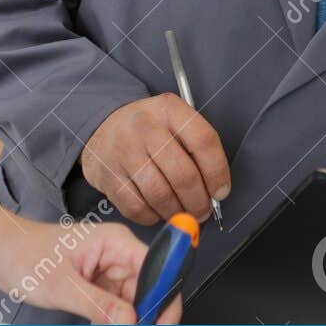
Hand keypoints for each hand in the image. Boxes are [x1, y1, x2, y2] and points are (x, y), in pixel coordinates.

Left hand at [0, 202, 180, 323]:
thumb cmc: (24, 254)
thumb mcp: (62, 285)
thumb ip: (99, 305)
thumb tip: (131, 324)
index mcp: (116, 242)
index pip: (157, 271)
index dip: (165, 301)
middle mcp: (117, 254)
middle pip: (148, 291)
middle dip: (144, 319)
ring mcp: (107, 270)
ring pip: (132, 304)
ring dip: (127, 325)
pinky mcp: (96, 284)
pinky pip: (115, 308)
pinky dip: (112, 325)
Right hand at [80, 94, 229, 225]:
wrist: (104, 127)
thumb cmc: (148, 130)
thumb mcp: (174, 122)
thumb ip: (196, 148)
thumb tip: (216, 191)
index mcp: (169, 109)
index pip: (203, 141)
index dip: (217, 172)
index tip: (221, 191)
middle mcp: (145, 126)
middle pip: (183, 174)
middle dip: (198, 201)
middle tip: (202, 211)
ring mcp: (124, 151)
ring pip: (160, 195)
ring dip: (177, 212)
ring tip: (182, 213)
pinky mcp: (108, 175)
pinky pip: (137, 207)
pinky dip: (152, 217)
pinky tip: (157, 211)